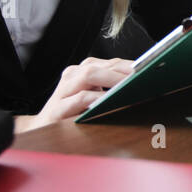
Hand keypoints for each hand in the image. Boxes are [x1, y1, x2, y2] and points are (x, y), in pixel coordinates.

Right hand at [15, 57, 134, 131]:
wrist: (40, 129)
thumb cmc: (71, 113)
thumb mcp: (91, 98)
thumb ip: (109, 89)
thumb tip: (141, 87)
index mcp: (80, 71)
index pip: (109, 63)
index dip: (130, 65)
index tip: (150, 69)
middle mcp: (72, 76)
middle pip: (102, 66)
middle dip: (124, 70)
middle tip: (144, 75)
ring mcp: (63, 90)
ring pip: (90, 75)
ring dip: (113, 79)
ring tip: (131, 84)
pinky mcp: (59, 108)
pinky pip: (81, 98)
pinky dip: (98, 98)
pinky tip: (111, 101)